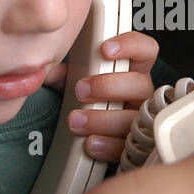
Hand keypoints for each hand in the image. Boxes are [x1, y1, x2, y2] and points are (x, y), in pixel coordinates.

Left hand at [61, 31, 160, 162]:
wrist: (91, 142)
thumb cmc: (91, 107)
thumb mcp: (78, 85)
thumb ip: (66, 74)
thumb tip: (48, 69)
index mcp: (132, 74)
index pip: (145, 51)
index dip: (131, 46)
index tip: (105, 50)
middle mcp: (142, 97)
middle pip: (140, 84)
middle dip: (108, 86)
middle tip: (81, 91)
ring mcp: (141, 122)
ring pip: (133, 118)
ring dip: (102, 119)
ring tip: (76, 121)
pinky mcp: (134, 148)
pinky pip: (127, 148)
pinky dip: (107, 145)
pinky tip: (90, 143)